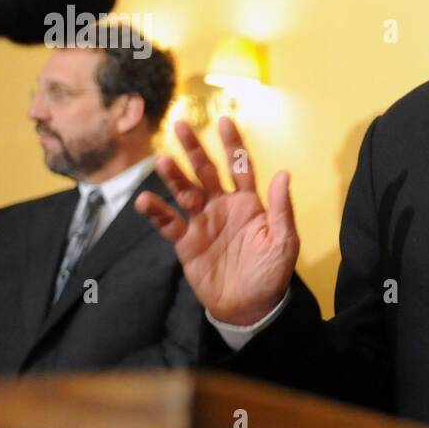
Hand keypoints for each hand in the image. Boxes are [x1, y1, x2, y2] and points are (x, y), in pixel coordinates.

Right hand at [135, 116, 298, 325]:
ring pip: (185, 192)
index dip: (232, 144)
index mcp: (249, 202)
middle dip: (194, 149)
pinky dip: (156, 212)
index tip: (224, 120)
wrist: (251, 307)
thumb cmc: (271, 272)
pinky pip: (169, 223)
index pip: (240, 166)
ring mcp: (202, 222)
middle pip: (206, 171)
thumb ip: (281, 208)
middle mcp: (223, 206)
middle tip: (180, 125)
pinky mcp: (186, 242)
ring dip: (174, 176)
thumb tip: (283, 173)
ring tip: (162, 160)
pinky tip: (145, 200)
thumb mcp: (284, 241)